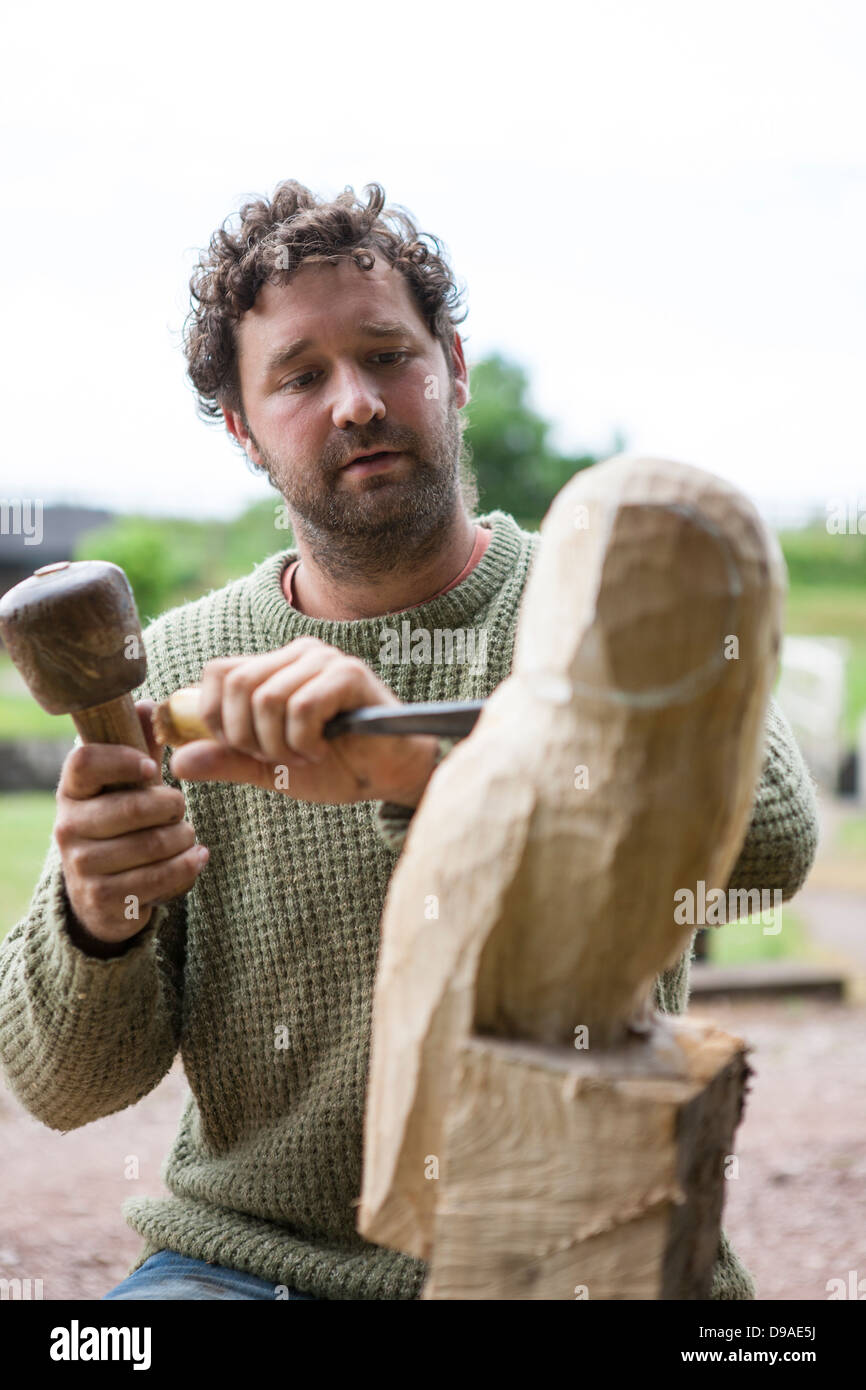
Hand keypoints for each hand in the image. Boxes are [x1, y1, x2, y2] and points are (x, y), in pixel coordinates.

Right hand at [55, 702, 207, 952]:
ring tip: (187, 835)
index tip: (151, 767)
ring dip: (184, 837)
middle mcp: (68, 826)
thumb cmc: (122, 824)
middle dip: (173, 805)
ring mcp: (82, 865)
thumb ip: (140, 747)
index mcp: (72, 790)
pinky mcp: (102, 898)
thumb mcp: (126, 785)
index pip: (84, 762)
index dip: (122, 759)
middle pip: (132, 806)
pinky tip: (196, 858)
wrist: (102, 894)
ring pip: (152, 844)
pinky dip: (187, 866)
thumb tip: (150, 706)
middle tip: (182, 806)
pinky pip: (159, 878)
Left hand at [168, 637, 439, 805]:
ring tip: (304, 756)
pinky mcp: (348, 674)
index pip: (218, 671)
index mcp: (275, 667)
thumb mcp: (270, 768)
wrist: (390, 776)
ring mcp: (324, 660)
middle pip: (237, 684)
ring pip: (266, 699)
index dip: (215, 715)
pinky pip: (300, 707)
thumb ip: (228, 760)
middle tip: (277, 758)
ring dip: (279, 744)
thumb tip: (178, 762)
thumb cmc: (336, 766)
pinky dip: (304, 741)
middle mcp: (297, 653)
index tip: (240, 748)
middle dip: (246, 736)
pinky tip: (323, 749)